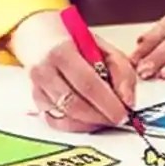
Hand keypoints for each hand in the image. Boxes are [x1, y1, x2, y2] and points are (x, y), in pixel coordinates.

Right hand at [14, 11, 137, 132]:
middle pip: (74, 104)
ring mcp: (37, 88)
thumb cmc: (76, 44)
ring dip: (90, 124)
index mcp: (61, 52)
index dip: (108, 103)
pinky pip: (56, 122)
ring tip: (106, 118)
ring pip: (64, 117)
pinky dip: (77, 126)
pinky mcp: (36, 102)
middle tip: (118, 119)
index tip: (124, 113)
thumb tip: (127, 101)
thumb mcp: (105, 49)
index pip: (87, 83)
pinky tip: (90, 120)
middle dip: (100, 117)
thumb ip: (122, 72)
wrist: (43, 39)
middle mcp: (44, 71)